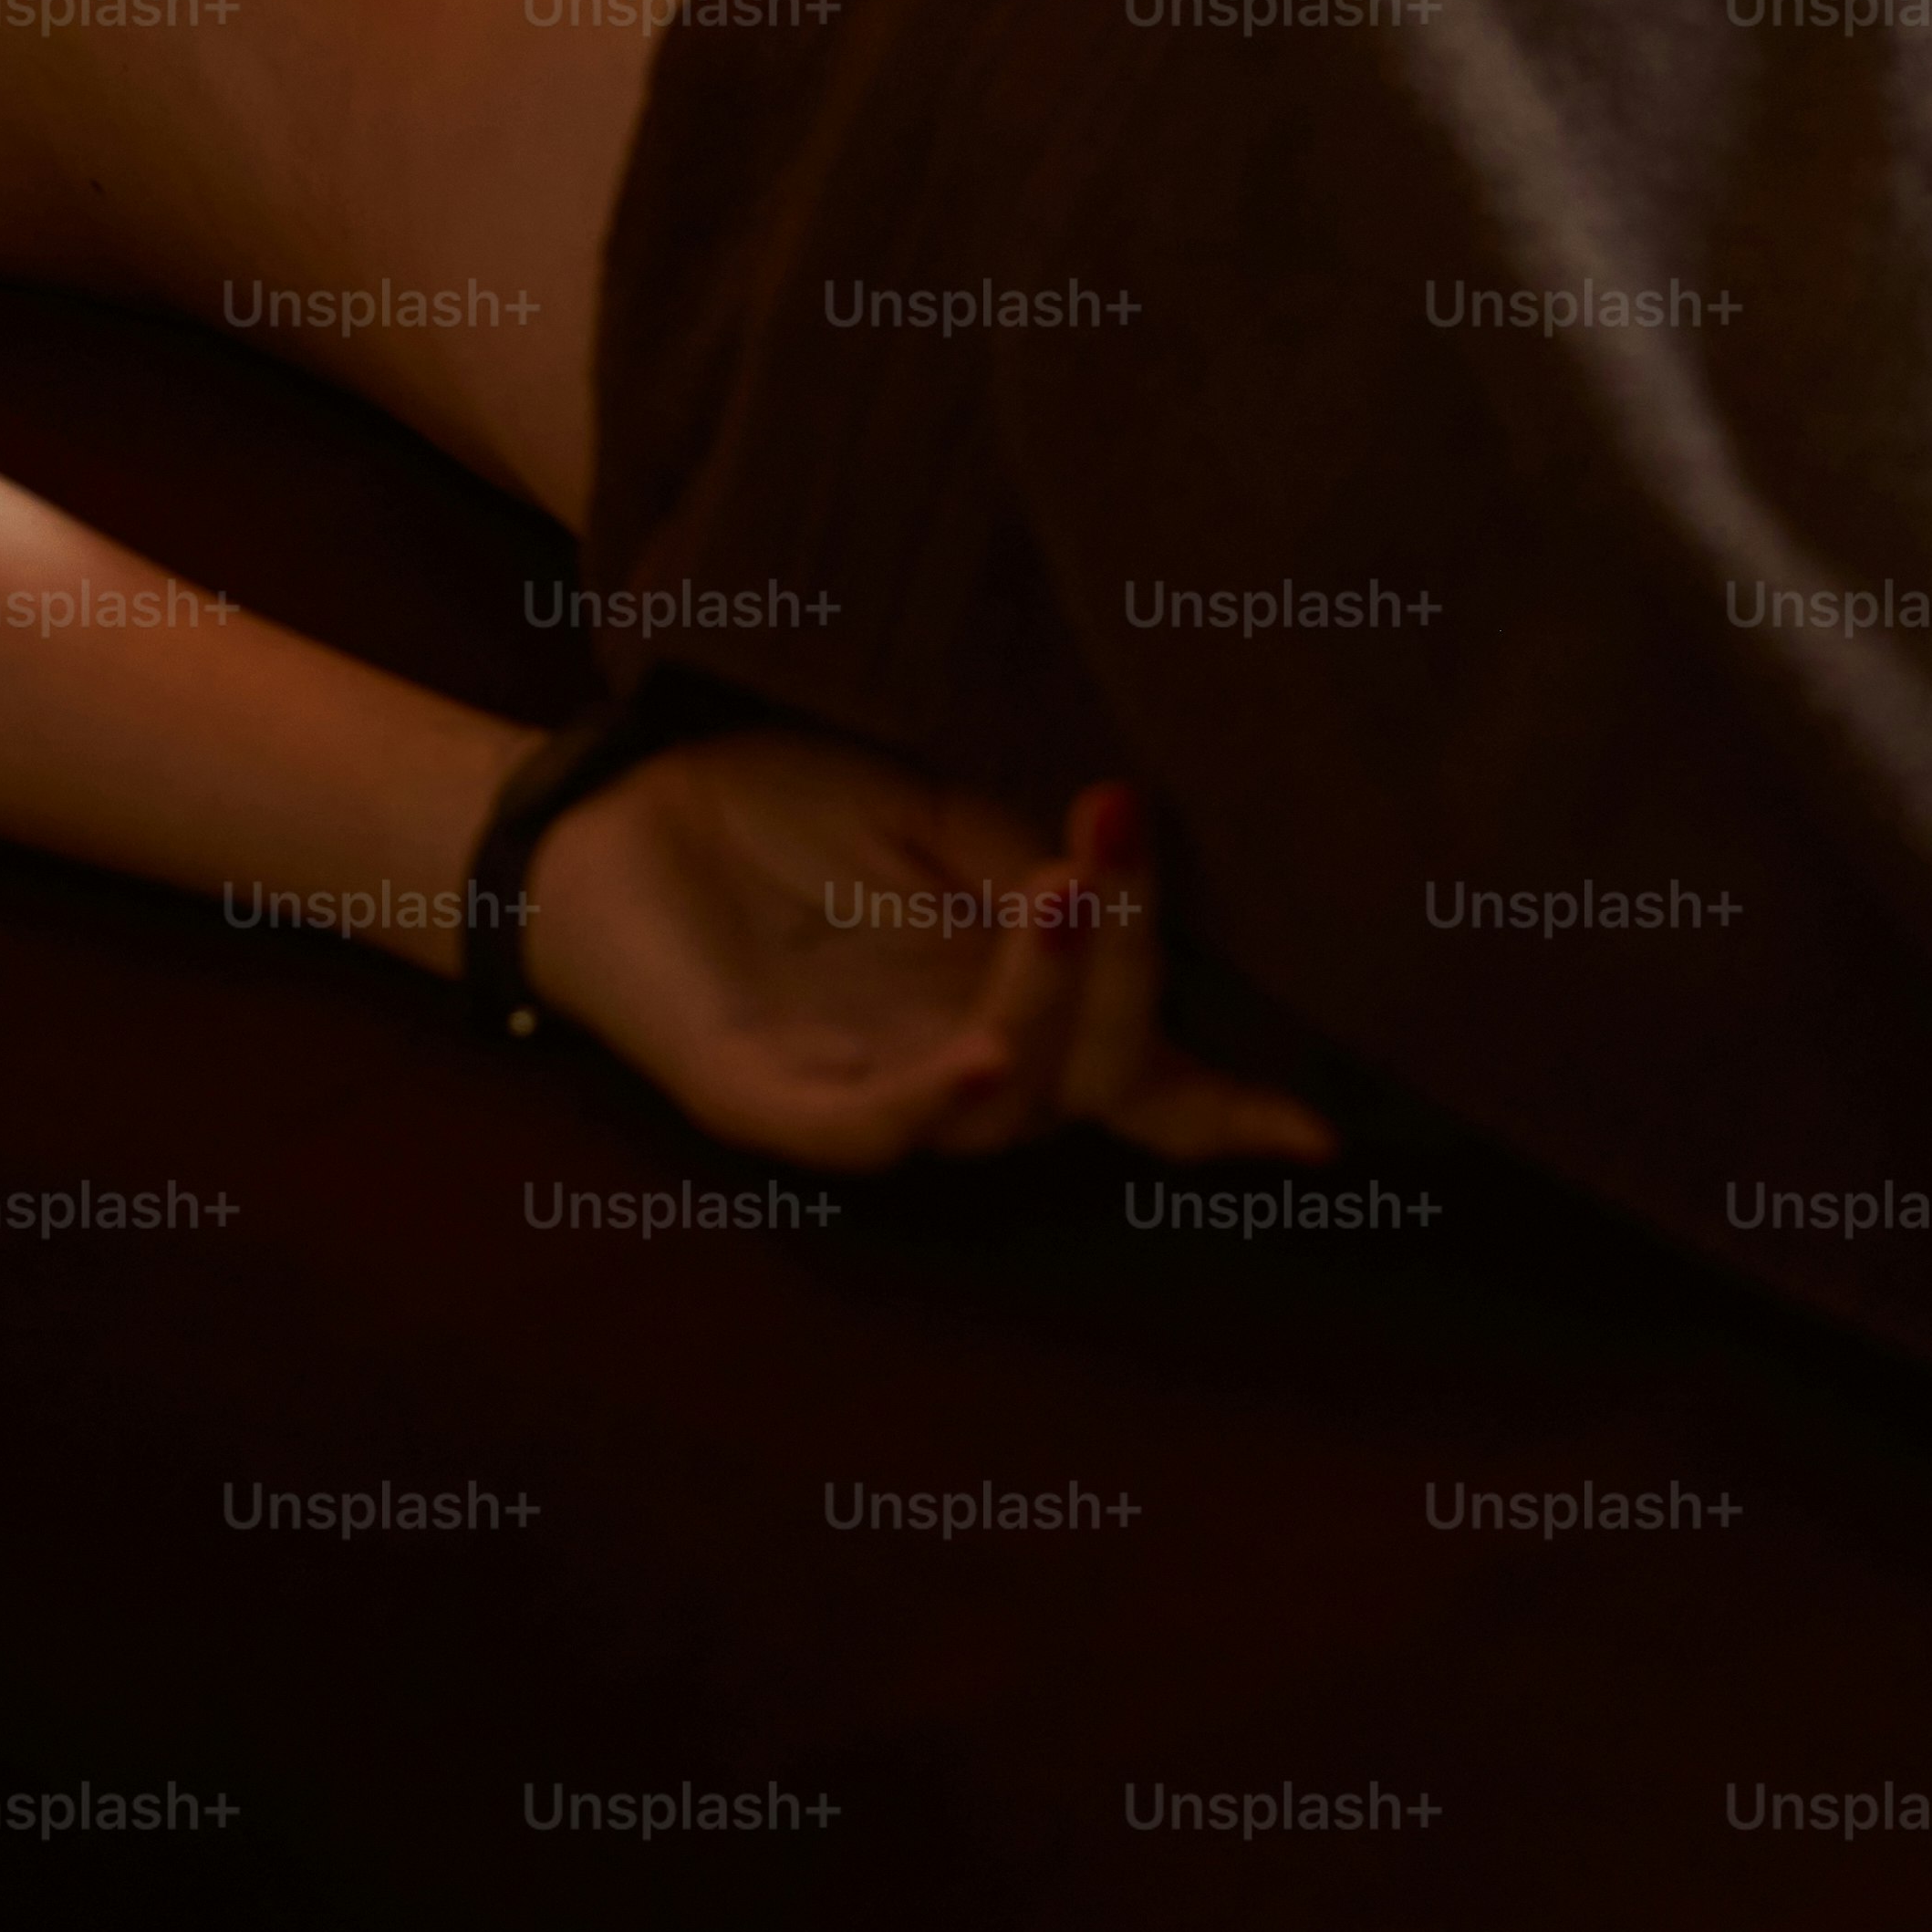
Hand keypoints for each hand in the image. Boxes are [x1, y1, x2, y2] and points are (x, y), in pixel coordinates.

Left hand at [527, 734, 1335, 1171]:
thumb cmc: (768, 802)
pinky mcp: (762, 1101)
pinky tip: (988, 1053)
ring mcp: (861, 1092)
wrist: (602, 800)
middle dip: (1133, 969)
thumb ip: (1032, 863)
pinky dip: (935, 1101)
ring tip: (1068, 899)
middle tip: (1114, 839)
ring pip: (1005, 1105)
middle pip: (1098, 1078)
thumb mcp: (934, 807)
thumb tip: (1142, 867)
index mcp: (1006, 1003)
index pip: (1140, 1078)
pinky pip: (867, 1131)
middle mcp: (951, 1066)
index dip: (1229, 1108)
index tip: (1328, 1128)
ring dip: (1053, 1009)